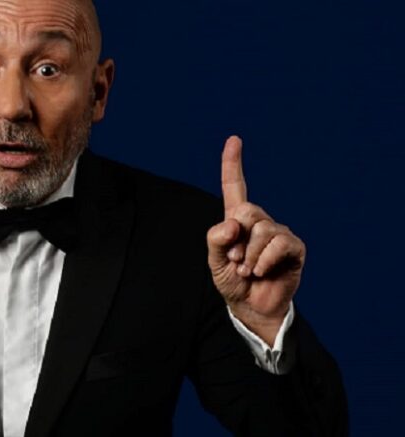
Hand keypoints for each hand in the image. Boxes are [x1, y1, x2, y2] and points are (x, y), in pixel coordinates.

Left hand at [206, 136, 305, 345]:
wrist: (251, 307)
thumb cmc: (233, 282)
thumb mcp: (214, 262)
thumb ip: (216, 239)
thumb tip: (233, 222)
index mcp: (237, 220)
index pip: (235, 187)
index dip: (233, 164)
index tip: (234, 139)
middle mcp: (259, 221)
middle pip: (246, 210)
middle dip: (236, 240)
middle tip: (235, 262)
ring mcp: (278, 233)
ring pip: (261, 229)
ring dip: (248, 256)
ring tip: (248, 271)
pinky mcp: (293, 248)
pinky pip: (278, 243)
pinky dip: (263, 260)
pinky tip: (261, 272)